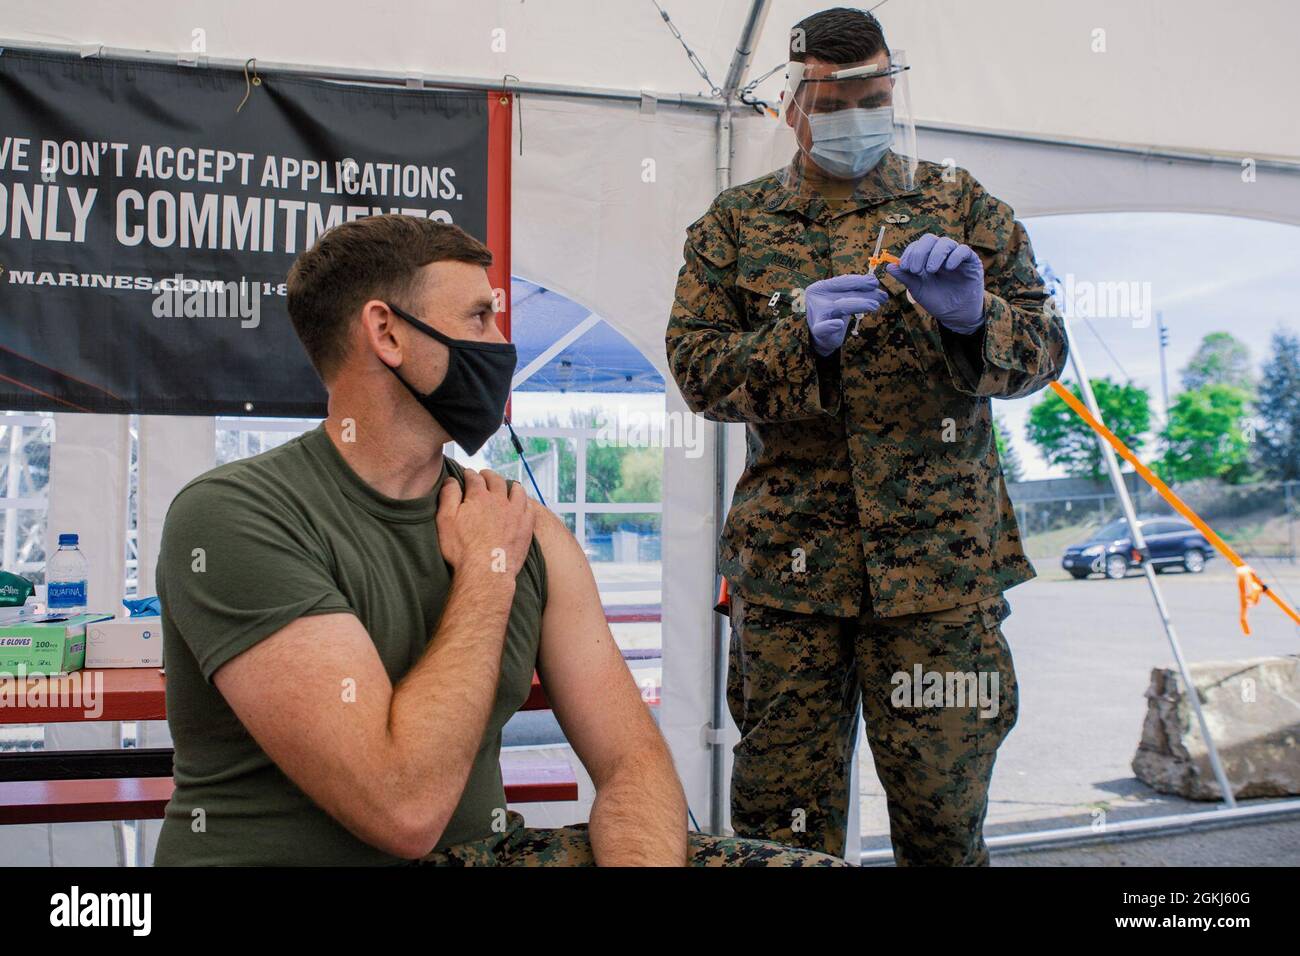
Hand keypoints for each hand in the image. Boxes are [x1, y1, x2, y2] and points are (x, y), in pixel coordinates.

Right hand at [437, 468, 536, 583]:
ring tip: (507, 486)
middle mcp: (499, 500)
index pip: (474, 478)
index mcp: (479, 497)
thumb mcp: (445, 520)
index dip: (470, 474)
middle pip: (496, 480)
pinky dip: (525, 502)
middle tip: (485, 475)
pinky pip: (529, 507)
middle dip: (489, 475)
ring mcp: (515, 512)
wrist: (486, 572)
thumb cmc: (463, 550)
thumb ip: (449, 496)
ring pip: (517, 490)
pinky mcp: (526, 526)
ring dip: (510, 485)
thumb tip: (451, 480)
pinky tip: (522, 504)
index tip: (468, 474)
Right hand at [804, 274, 890, 356]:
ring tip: (874, 306)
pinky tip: (838, 324)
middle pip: (845, 294)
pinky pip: (822, 328)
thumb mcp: (841, 299)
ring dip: (858, 305)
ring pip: (840, 307)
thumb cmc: (832, 313)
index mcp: (822, 287)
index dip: (860, 281)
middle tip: (882, 296)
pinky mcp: (817, 330)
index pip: (843, 282)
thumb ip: (854, 291)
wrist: (819, 336)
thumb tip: (874, 281)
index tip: (875, 283)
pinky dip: (829, 326)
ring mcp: (817, 313)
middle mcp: (817, 297)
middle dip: (866, 294)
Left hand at [886, 234, 985, 333]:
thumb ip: (905, 277)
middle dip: (920, 252)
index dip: (910, 253)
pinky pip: (964, 250)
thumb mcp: (917, 289)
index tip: (905, 267)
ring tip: (931, 270)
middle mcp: (941, 253)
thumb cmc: (936, 300)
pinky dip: (954, 256)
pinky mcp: (971, 261)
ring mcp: (956, 256)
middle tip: (916, 270)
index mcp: (927, 258)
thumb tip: (889, 266)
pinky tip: (948, 268)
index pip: (917, 245)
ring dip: (935, 254)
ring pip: (946, 242)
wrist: (955, 315)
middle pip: (930, 239)